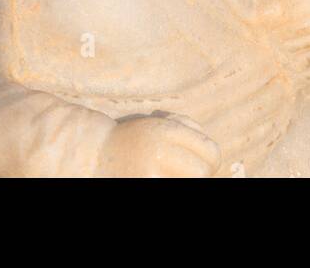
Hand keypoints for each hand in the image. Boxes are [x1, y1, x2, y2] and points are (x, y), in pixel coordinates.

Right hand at [97, 112, 220, 178]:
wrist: (96, 154)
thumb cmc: (135, 138)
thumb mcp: (159, 123)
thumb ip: (187, 128)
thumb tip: (213, 153)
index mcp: (165, 131)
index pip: (209, 150)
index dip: (212, 158)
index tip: (204, 161)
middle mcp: (158, 152)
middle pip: (201, 173)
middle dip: (202, 174)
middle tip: (190, 172)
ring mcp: (150, 175)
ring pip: (189, 183)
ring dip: (188, 180)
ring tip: (178, 174)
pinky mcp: (145, 185)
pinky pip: (173, 186)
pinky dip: (174, 182)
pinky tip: (166, 176)